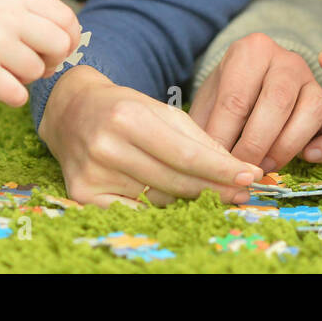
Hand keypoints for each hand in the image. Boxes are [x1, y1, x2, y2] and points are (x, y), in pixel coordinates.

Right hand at [0, 0, 79, 105]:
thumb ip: (21, 8)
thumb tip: (61, 34)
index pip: (65, 17)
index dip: (67, 37)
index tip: (57, 47)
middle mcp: (7, 17)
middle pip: (60, 45)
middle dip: (53, 60)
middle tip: (35, 64)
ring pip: (37, 72)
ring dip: (25, 77)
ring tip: (3, 70)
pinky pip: (17, 94)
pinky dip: (12, 95)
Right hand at [39, 65, 262, 207]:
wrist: (71, 111)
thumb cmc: (124, 108)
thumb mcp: (161, 111)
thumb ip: (199, 139)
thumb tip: (237, 170)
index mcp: (128, 118)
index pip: (185, 154)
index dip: (220, 170)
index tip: (249, 177)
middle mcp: (106, 146)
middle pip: (174, 181)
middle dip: (212, 188)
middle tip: (240, 192)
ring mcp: (92, 173)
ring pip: (158, 199)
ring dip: (186, 196)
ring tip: (200, 188)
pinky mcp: (82, 194)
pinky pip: (135, 212)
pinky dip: (156, 206)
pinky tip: (169, 197)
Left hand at [188, 32, 321, 172]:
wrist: (256, 85)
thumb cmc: (229, 95)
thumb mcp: (210, 103)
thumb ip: (207, 127)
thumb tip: (204, 161)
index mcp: (251, 51)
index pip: (235, 99)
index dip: (223, 138)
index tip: (213, 164)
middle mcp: (285, 58)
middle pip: (275, 102)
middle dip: (255, 145)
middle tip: (238, 171)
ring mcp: (309, 76)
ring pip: (307, 112)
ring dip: (282, 149)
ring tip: (259, 168)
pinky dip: (305, 148)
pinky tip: (281, 162)